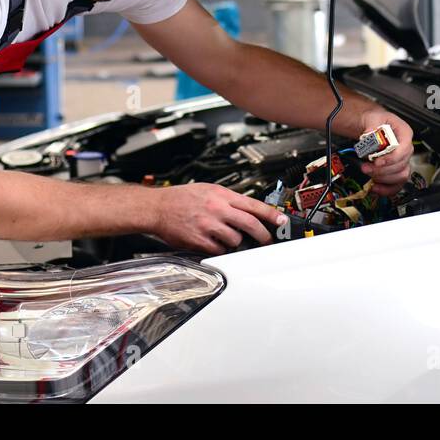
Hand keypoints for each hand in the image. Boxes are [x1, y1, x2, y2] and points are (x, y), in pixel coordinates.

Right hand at [148, 182, 286, 254]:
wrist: (157, 207)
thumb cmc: (181, 198)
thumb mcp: (208, 190)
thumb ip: (228, 199)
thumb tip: (247, 210)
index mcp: (221, 195)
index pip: (253, 205)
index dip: (271, 214)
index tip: (282, 221)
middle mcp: (217, 209)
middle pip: (250, 224)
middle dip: (263, 235)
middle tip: (267, 240)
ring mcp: (209, 225)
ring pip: (236, 239)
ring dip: (237, 242)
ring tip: (231, 238)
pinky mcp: (199, 240)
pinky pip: (219, 250)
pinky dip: (221, 249)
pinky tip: (217, 244)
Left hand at [356, 109, 413, 196]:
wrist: (373, 127)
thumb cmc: (376, 121)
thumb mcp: (373, 117)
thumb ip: (372, 126)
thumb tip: (369, 135)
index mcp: (405, 134)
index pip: (404, 149)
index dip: (391, 158)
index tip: (377, 161)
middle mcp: (407, 149)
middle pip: (401, 165)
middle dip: (382, 170)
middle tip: (366, 167)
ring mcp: (403, 161)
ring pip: (400, 176)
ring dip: (383, 178)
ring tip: (368, 173)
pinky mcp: (397, 171)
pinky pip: (397, 185)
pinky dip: (386, 189)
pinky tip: (375, 188)